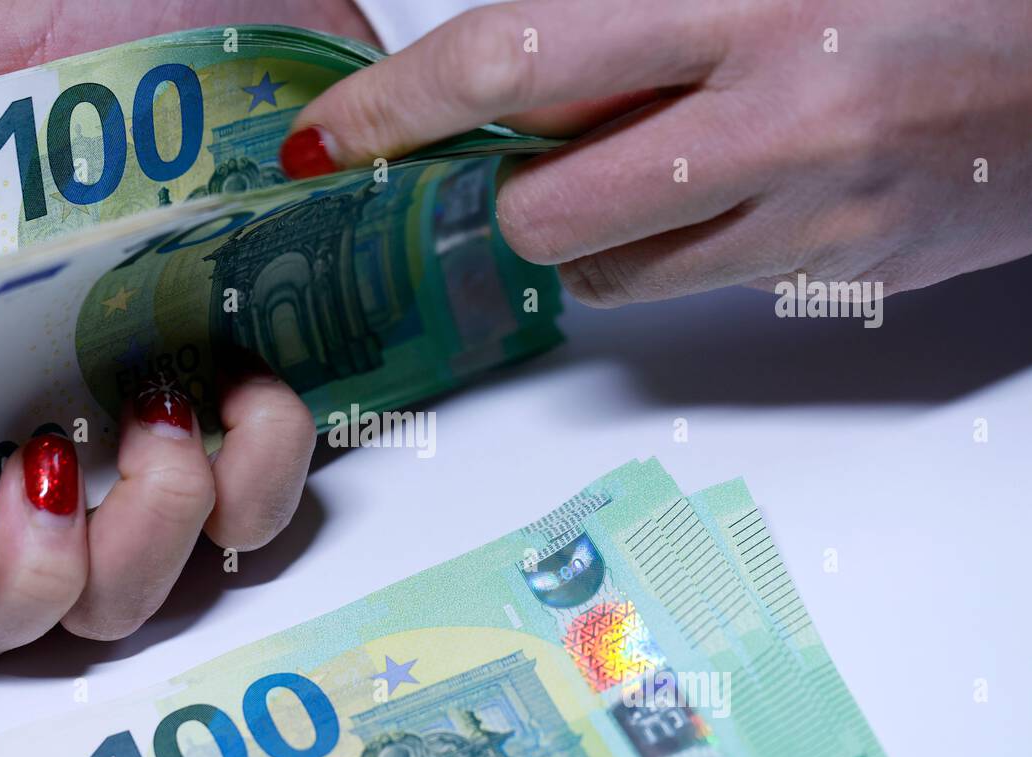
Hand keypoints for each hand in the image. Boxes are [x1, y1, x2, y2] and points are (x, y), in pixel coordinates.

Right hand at [0, 0, 376, 658]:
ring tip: (166, 406)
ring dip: (148, 523)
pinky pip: (253, 525)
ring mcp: (158, 448)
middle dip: (19, 582)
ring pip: (127, 596)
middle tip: (51, 475)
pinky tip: (255, 391)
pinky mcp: (259, 443)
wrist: (287, 44)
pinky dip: (259, 472)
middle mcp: (56, 421)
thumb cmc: (144, 52)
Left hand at [283, 0, 1031, 304]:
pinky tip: (721, 188)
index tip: (335, 138)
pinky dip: (669, 250)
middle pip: (543, 210)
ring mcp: (813, 216)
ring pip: (611, 274)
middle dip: (506, 190)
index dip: (405, 105)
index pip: (519, 59)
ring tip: (654, 155)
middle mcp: (778, 118)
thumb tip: (517, 42)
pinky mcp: (844, 275)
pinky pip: (696, 290)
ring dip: (588, 227)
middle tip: (530, 145)